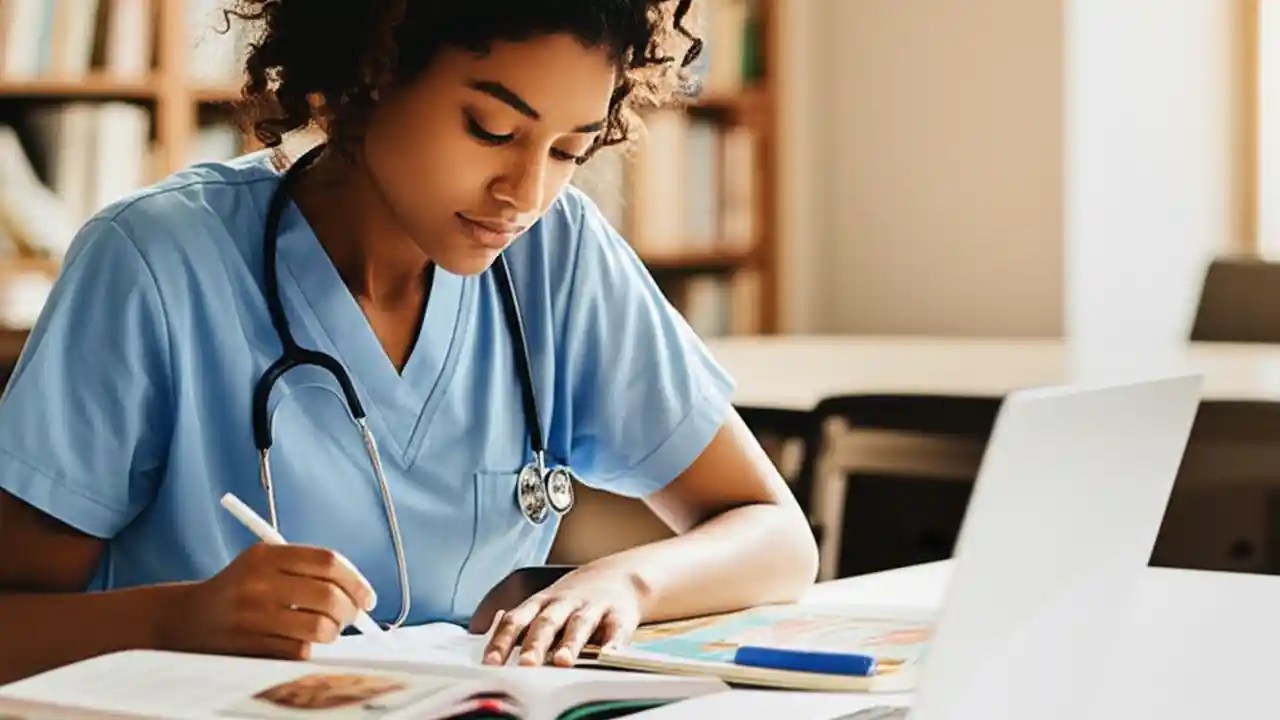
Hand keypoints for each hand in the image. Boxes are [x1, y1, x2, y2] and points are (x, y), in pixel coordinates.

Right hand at [156, 543, 376, 659]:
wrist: (188, 619)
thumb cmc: (241, 588)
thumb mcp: (266, 563)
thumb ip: (309, 569)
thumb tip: (360, 593)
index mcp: (266, 555)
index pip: (328, 561)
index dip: (355, 580)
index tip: (367, 597)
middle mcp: (258, 583)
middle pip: (328, 596)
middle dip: (350, 610)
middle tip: (353, 616)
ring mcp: (252, 616)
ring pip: (319, 627)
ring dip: (332, 632)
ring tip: (326, 629)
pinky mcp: (249, 646)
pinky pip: (299, 650)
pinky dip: (308, 648)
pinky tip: (298, 641)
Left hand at [481, 564, 645, 667]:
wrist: (620, 576)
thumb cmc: (573, 599)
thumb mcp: (543, 604)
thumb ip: (520, 623)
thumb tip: (488, 647)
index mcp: (541, 603)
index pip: (516, 620)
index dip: (502, 641)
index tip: (491, 663)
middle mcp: (564, 603)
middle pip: (546, 622)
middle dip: (535, 644)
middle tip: (525, 665)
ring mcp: (592, 608)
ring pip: (579, 625)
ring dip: (570, 643)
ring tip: (562, 662)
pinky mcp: (620, 617)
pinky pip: (616, 631)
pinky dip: (613, 644)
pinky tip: (608, 656)